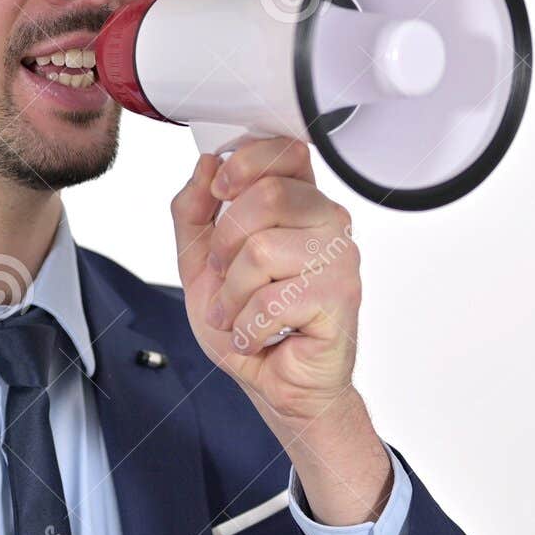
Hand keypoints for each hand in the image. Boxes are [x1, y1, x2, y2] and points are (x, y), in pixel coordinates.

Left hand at [171, 138, 392, 525]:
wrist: (273, 384)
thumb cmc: (250, 322)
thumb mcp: (201, 261)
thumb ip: (195, 210)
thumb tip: (205, 166)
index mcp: (299, 203)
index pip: (287, 150)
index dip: (248, 161)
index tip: (221, 188)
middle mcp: (327, 223)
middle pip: (270, 194)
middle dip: (225, 242)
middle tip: (224, 274)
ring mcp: (339, 260)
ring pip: (263, 250)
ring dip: (233, 295)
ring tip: (241, 314)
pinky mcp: (340, 298)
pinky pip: (274, 298)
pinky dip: (249, 326)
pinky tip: (258, 335)